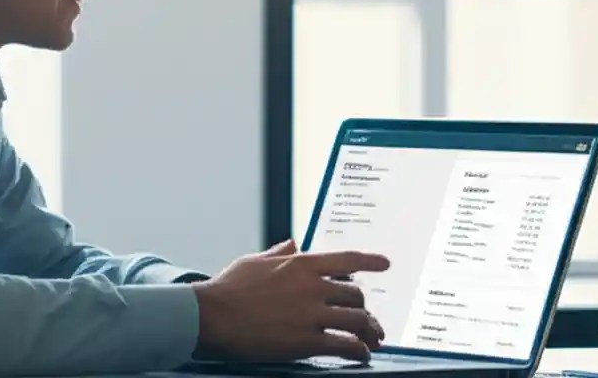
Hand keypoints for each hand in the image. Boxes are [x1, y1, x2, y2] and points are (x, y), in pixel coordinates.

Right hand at [191, 239, 390, 363]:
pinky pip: (345, 344)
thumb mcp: (255, 261)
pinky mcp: (307, 340)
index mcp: (301, 263)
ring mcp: (311, 313)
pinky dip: (358, 350)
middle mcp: (312, 285)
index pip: (347, 258)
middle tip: (370, 321)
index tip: (386, 264)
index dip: (371, 261)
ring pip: (357, 319)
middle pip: (355, 294)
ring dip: (369, 330)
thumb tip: (292, 242)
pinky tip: (361, 355)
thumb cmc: (228, 288)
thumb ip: (279, 252)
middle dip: (365, 308)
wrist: (211, 315)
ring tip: (372, 340)